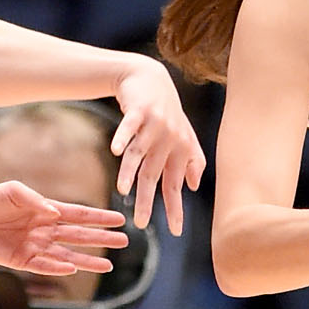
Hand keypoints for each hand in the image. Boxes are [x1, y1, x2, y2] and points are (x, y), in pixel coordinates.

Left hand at [0, 181, 129, 274]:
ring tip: (108, 265)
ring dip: (87, 259)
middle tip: (124, 242)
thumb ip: (37, 201)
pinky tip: (73, 268)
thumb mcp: (14, 191)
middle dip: (101, 238)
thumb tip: (56, 214)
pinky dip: (57, 268)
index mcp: (45, 210)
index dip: (99, 217)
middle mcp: (44, 229)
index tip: (119, 219)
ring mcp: (34, 246)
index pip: (79, 215)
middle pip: (79, 235)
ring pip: (67, 255)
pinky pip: (43, 266)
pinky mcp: (21, 261)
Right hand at [112, 57, 207, 235]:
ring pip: (140, 153)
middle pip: (154, 174)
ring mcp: (154, 124)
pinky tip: (115, 150)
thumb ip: (190, 161)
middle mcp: (169, 139)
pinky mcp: (139, 110)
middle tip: (141, 223)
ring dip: (130, 171)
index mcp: (178, 150)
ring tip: (122, 191)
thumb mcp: (182, 135)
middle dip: (148, 199)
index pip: (175, 185)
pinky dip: (122, 137)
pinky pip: (129, 126)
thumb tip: (193, 187)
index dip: (175, 207)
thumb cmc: (165, 111)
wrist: (149, 77)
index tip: (175, 232)